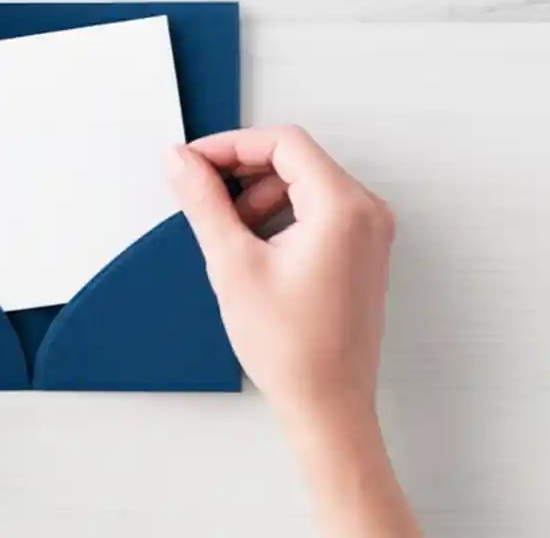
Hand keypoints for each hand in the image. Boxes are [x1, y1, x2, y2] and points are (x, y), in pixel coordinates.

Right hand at [164, 126, 417, 536]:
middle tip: (199, 189)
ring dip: (258, 194)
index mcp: (343, 208)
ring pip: (304, 184)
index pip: (284, 143)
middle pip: (296, 159)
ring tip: (225, 229)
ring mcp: (368, 233)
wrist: (327, 404)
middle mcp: (365, 213)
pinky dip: (279, 214)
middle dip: (242, 169)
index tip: (193, 161)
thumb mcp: (232, 263)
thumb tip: (181, 162)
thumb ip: (204, 202)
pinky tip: (250, 244)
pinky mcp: (360, 252)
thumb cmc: (292, 348)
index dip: (230, 145)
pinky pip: (317, 210)